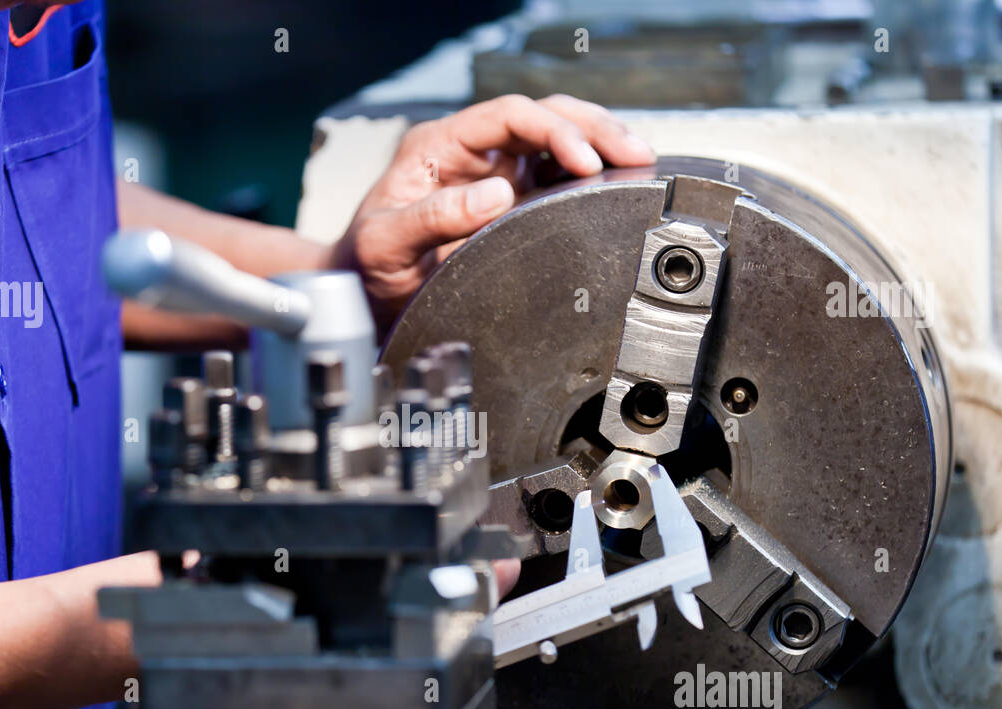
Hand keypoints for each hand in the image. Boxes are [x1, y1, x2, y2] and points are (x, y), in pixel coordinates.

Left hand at [328, 94, 654, 332]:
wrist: (361, 299)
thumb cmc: (364, 267)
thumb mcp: (386, 243)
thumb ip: (433, 217)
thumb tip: (495, 195)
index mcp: (440, 147)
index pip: (510, 116)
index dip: (554, 131)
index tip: (584, 162)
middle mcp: (472, 155)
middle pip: (544, 117)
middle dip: (593, 129)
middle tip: (634, 153)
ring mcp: (495, 177)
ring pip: (558, 142)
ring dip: (601, 146)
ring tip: (640, 162)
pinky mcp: (512, 207)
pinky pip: (558, 180)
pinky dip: (593, 178)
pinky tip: (618, 185)